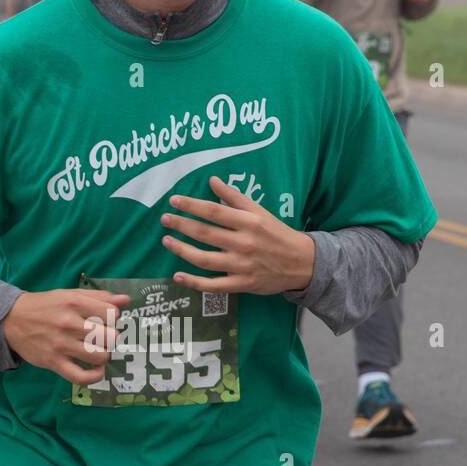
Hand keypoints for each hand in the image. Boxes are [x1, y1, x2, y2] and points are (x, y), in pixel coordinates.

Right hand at [2, 289, 131, 384]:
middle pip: (110, 337)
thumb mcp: (69, 295)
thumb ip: (98, 297)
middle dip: (112, 338)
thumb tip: (125, 301)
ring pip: (100, 357)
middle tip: (104, 338)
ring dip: (104, 356)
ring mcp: (61, 344)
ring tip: (98, 351)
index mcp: (74, 302)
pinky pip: (81, 377)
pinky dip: (94, 377)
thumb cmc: (45, 306)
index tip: (107, 321)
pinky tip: (97, 370)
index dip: (115, 319)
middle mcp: (68, 323)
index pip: (112, 314)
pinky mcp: (53, 362)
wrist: (11, 320)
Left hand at [160, 176, 315, 293]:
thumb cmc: (277, 233)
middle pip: (204, 233)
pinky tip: (177, 276)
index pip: (214, 211)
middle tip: (165, 219)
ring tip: (166, 241)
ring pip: (204, 259)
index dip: (191, 205)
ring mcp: (241, 266)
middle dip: (181, 225)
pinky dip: (194, 282)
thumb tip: (212, 180)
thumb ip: (235, 196)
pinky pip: (213, 285)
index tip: (174, 201)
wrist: (301, 263)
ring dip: (181, 250)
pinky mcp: (242, 284)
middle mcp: (243, 243)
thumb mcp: (260, 211)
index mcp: (248, 222)